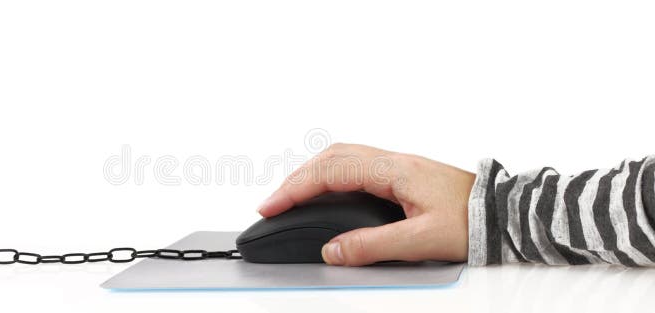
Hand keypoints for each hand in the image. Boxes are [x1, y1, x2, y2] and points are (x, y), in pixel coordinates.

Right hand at [257, 143, 475, 265]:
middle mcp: (391, 161)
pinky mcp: (401, 172)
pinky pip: (354, 164)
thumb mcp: (421, 241)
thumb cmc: (472, 222)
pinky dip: (329, 174)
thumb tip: (333, 251)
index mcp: (393, 171)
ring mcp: (396, 164)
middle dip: (295, 178)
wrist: (503, 213)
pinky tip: (325, 190)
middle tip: (272, 203)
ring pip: (340, 157)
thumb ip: (373, 246)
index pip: (329, 173)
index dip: (295, 189)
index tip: (270, 206)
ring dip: (310, 172)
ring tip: (291, 196)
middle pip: (329, 157)